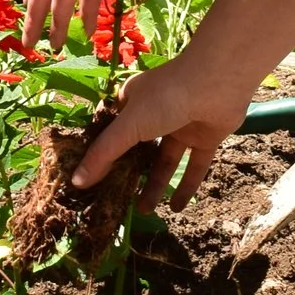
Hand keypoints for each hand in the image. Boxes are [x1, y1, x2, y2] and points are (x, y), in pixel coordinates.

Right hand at [71, 48, 246, 209]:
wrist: (218, 82)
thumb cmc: (166, 97)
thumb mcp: (129, 125)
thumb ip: (104, 154)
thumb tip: (77, 181)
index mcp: (132, 102)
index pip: (112, 133)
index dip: (102, 155)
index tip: (91, 181)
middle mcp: (155, 113)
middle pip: (138, 150)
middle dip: (129, 174)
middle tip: (117, 201)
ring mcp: (181, 125)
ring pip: (165, 161)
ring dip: (155, 185)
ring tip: (142, 211)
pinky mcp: (205, 137)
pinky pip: (194, 166)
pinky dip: (187, 186)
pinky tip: (177, 208)